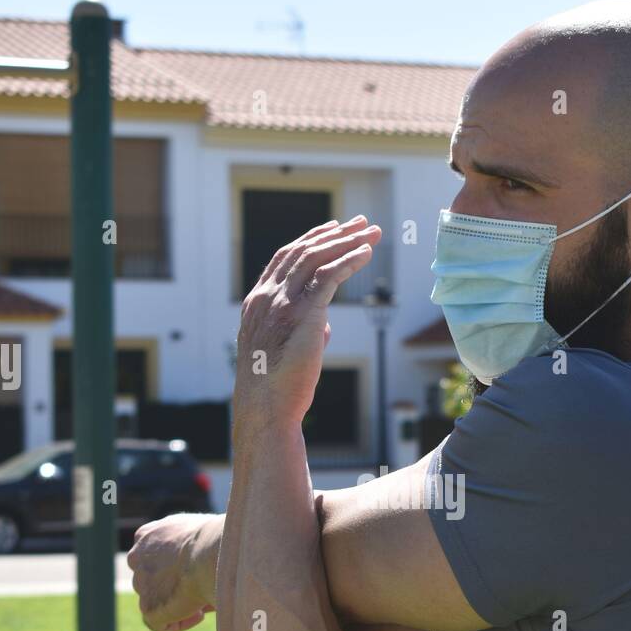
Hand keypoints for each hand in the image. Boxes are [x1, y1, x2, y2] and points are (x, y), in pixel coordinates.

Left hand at [127, 512, 221, 630]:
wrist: (214, 552)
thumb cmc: (219, 539)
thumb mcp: (203, 533)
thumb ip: (194, 549)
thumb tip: (202, 573)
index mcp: (149, 535)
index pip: (153, 553)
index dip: (173, 566)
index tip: (195, 571)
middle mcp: (139, 556)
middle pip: (151, 577)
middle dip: (173, 586)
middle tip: (201, 589)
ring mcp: (141, 582)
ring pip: (154, 598)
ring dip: (177, 603)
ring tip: (205, 600)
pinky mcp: (148, 607)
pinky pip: (157, 622)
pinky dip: (179, 622)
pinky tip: (200, 615)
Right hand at [233, 214, 380, 438]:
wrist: (265, 407)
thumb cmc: (275, 387)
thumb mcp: (283, 350)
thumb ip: (303, 330)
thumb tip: (324, 325)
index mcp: (258, 302)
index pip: (284, 258)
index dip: (310, 239)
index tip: (332, 228)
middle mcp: (268, 297)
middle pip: (303, 251)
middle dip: (335, 233)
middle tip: (361, 223)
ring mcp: (283, 304)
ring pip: (316, 258)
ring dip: (347, 242)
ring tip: (372, 233)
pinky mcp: (304, 315)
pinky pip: (329, 277)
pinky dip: (349, 261)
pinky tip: (367, 254)